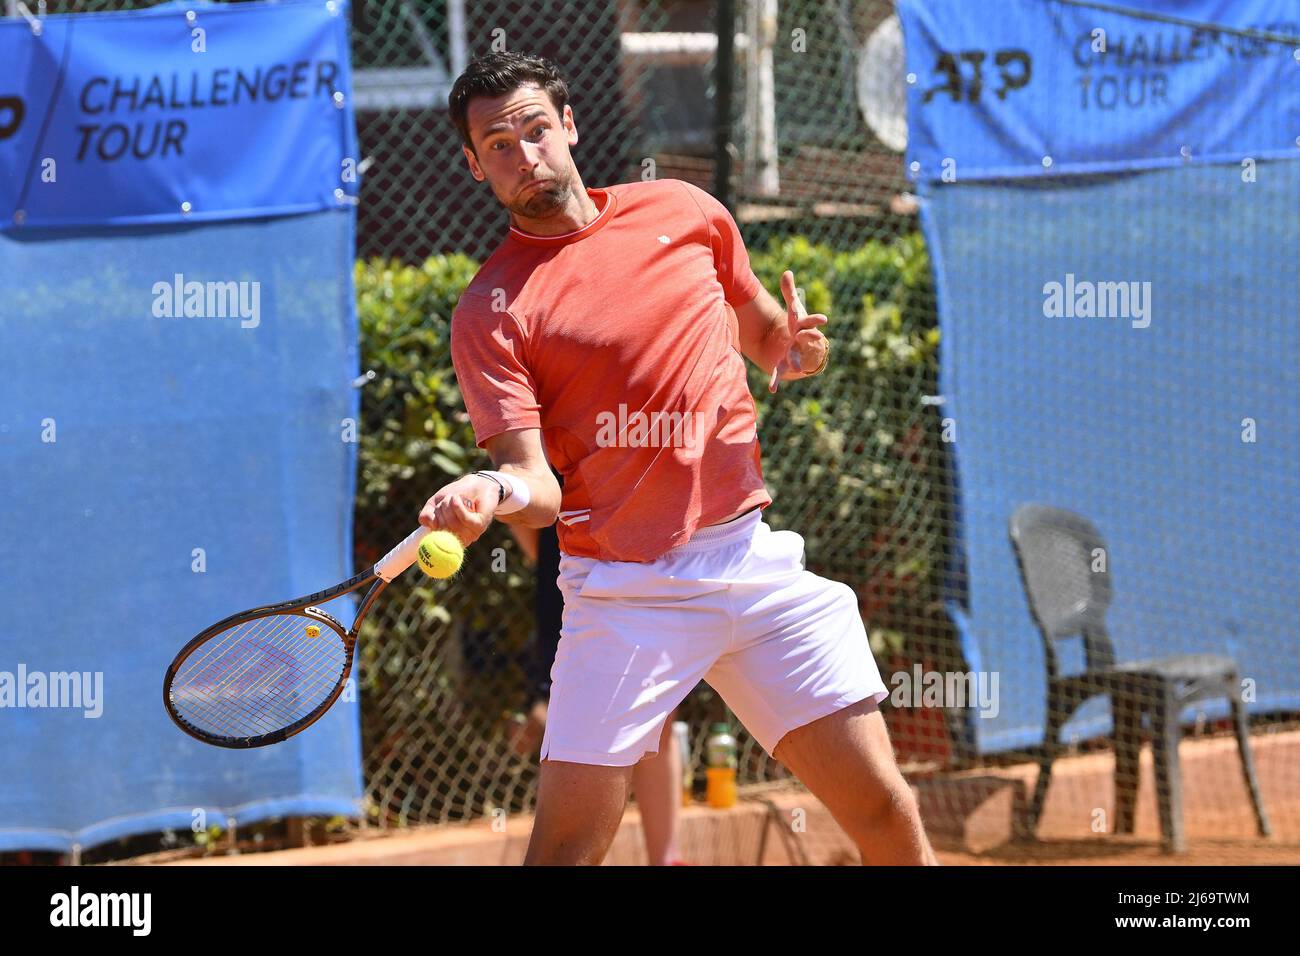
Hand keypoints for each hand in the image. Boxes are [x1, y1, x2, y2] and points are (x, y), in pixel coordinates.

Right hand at [418, 474, 498, 545]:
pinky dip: (458, 507)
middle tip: (447, 500)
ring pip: (452, 523)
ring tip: (454, 498)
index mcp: (448, 538)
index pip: (433, 540)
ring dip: (449, 505)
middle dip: (440, 510)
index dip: (432, 522)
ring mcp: (470, 534)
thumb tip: (430, 525)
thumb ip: (426, 515)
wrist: (476, 484)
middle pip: (441, 529)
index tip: (433, 511)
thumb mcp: (435, 504)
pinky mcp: (480, 526)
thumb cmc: (455, 495)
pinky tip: (456, 498)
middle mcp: (459, 539)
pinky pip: (464, 519)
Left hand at [768, 270, 828, 392]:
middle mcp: (801, 341)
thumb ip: (789, 291)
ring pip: (796, 357)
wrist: (802, 347)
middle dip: (812, 337)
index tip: (824, 319)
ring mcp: (795, 353)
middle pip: (807, 339)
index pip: (810, 321)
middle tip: (819, 337)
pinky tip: (772, 389)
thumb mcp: (793, 308)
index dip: (816, 320)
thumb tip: (787, 271)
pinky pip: (780, 372)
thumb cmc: (798, 326)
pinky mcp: (785, 363)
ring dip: (796, 362)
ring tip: (796, 368)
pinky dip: (776, 380)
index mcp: (803, 327)